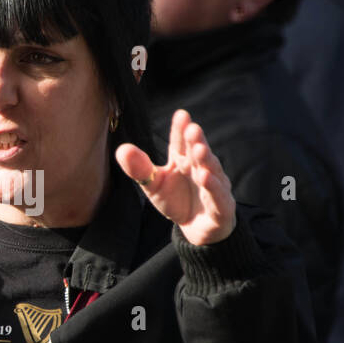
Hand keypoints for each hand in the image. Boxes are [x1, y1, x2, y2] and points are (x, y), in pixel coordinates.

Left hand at [115, 109, 235, 245]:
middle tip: (192, 128)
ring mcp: (214, 186)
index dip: (181, 129)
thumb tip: (121, 149)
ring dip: (206, 160)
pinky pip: (218, 195)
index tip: (181, 115)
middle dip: (196, 140)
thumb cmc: (176, 200)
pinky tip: (205, 177)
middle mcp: (200, 168)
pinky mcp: (221, 206)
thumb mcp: (154, 185)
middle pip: (197, 152)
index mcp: (183, 159)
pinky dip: (213, 187)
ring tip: (199, 149)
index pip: (181, 142)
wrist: (196, 227)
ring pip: (211, 170)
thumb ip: (139, 168)